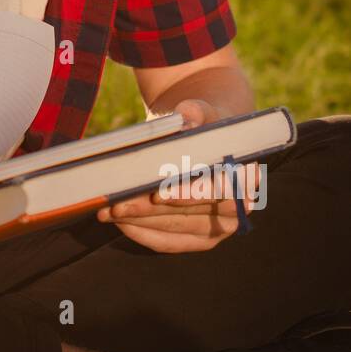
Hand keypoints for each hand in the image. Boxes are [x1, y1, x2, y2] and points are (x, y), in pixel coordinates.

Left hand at [95, 98, 259, 253]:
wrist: (202, 134)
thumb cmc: (201, 123)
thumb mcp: (202, 110)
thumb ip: (198, 111)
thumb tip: (188, 115)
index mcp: (245, 175)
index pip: (218, 192)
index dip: (188, 195)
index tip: (157, 194)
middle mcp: (237, 207)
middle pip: (191, 214)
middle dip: (150, 210)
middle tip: (116, 204)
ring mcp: (218, 227)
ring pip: (175, 229)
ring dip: (139, 222)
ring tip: (106, 212)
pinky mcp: (196, 237)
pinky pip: (167, 241)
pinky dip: (141, 232)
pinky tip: (118, 221)